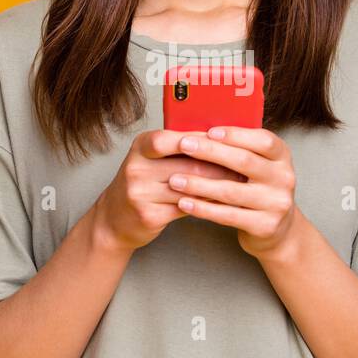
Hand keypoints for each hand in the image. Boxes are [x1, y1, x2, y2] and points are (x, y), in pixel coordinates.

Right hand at [93, 129, 245, 252]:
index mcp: (140, 147)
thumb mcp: (151, 159)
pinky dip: (206, 204)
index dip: (202, 140)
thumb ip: (178, 149)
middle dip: (220, 165)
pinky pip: (186, 208)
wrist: (112, 220)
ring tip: (239, 184)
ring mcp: (140, 193)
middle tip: (245, 166)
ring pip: (189, 187)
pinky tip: (222, 202)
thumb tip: (220, 137)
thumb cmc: (142, 183)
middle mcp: (136, 168)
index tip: (229, 142)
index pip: (173, 138)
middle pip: (187, 164)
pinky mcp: (148, 215)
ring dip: (218, 186)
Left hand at [167, 125, 298, 258]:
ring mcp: (276, 203)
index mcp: (282, 156)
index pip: (263, 140)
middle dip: (210, 152)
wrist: (278, 229)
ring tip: (175, 180)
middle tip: (183, 146)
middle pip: (244, 161)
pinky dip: (203, 208)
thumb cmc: (258, 187)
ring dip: (199, 184)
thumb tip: (200, 131)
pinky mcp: (265, 226)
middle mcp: (284, 178)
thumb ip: (239, 148)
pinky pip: (228, 215)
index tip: (208, 131)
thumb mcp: (258, 164)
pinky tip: (184, 203)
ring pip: (231, 191)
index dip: (235, 134)